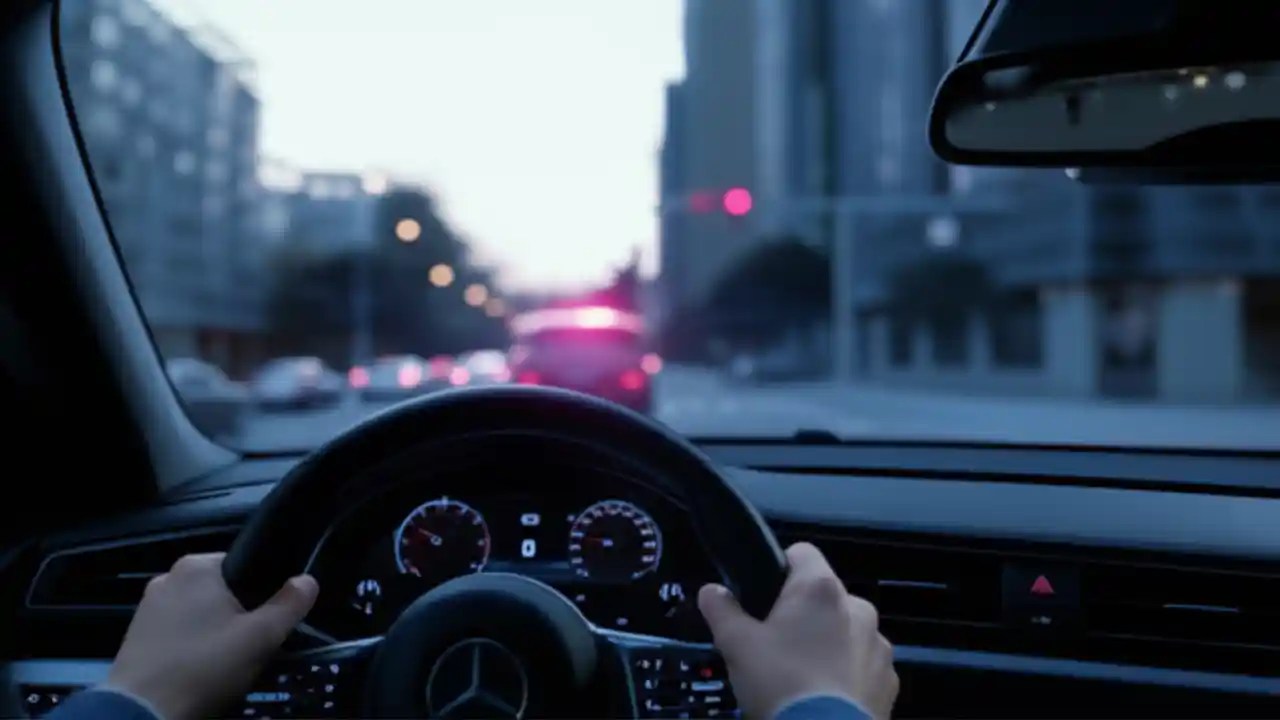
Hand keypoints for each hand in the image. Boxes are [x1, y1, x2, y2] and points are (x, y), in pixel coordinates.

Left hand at [105, 553, 318, 719]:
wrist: (143, 714)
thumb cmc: (205, 666)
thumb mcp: (260, 638)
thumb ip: (289, 605)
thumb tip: (308, 580)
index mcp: (196, 566)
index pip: (243, 566)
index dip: (262, 592)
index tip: (267, 622)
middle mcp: (167, 576)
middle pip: (220, 591)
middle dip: (236, 614)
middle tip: (250, 646)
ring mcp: (146, 607)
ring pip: (198, 613)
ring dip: (213, 631)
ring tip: (224, 663)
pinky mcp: (134, 635)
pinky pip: (176, 632)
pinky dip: (190, 645)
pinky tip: (198, 670)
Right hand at [698, 543, 897, 719]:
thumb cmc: (778, 682)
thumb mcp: (737, 645)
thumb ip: (722, 610)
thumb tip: (711, 591)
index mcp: (820, 589)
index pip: (802, 553)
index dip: (780, 568)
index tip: (765, 596)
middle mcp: (858, 608)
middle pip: (825, 597)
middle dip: (804, 614)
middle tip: (777, 644)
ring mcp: (879, 645)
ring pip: (848, 631)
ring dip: (830, 643)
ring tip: (803, 676)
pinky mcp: (889, 680)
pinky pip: (864, 665)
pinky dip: (848, 674)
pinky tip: (827, 696)